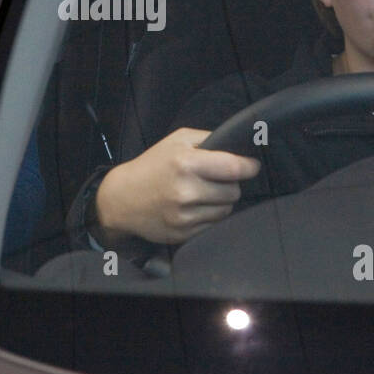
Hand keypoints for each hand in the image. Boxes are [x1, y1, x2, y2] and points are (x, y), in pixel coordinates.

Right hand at [94, 128, 260, 244]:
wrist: (122, 199)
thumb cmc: (151, 166)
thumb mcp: (176, 141)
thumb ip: (208, 139)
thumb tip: (238, 145)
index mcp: (185, 163)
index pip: (233, 168)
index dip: (248, 167)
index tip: (251, 166)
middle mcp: (186, 191)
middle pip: (234, 191)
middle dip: (230, 184)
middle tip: (215, 179)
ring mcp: (184, 215)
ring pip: (226, 210)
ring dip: (220, 201)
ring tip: (202, 193)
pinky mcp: (183, 233)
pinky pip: (213, 225)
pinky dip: (209, 216)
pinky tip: (194, 207)